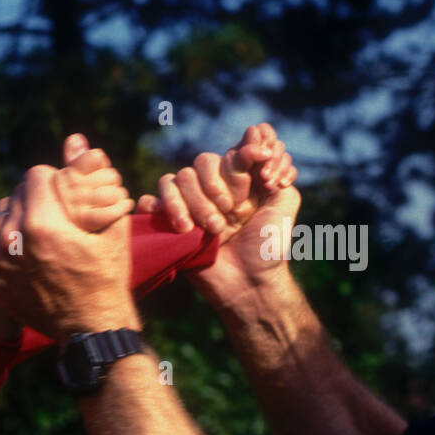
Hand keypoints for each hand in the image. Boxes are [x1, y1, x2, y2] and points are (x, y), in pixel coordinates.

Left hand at [0, 151, 137, 339]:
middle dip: (36, 197)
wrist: (91, 325)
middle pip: (16, 192)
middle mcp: (12, 240)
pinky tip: (17, 241)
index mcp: (41, 224)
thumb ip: (87, 178)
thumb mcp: (109, 223)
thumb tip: (74, 139)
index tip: (64, 194)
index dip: (53, 180)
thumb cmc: (106, 273)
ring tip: (37, 229)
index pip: (35, 174)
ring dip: (17, 214)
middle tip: (54, 214)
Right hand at [136, 124, 300, 310]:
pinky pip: (150, 201)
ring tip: (210, 230)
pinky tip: (179, 227)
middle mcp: (212, 190)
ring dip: (190, 203)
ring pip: (175, 180)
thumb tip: (262, 150)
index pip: (231, 153)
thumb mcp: (284, 206)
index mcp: (238, 183)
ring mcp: (188, 206)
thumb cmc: (267, 249)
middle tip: (228, 215)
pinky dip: (158, 208)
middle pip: (200, 163)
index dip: (242, 154)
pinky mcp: (168, 224)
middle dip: (213, 187)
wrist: (247, 284)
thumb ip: (279, 174)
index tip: (255, 160)